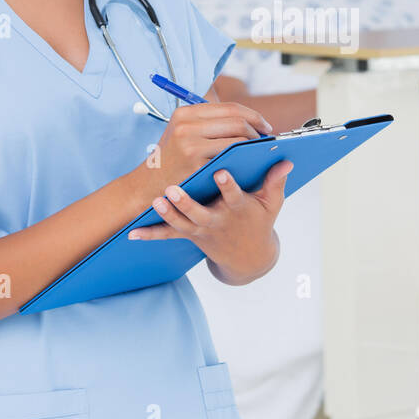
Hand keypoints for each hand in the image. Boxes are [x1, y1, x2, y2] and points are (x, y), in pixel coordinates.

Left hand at [128, 160, 292, 284]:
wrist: (247, 257)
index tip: (220, 171)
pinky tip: (132, 234)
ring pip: (182, 223)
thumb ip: (275, 182)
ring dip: (168, 215)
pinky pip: (168, 236)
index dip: (227, 185)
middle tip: (172, 190)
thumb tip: (286, 161)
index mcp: (238, 208)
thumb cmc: (259, 220)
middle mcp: (218, 220)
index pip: (233, 195)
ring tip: (155, 202)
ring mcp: (201, 229)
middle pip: (200, 212)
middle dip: (187, 203)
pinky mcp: (189, 235)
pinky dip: (150, 235)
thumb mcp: (271, 204)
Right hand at [149, 102, 272, 190]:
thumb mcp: (181, 134)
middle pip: (237, 119)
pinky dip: (245, 156)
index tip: (265, 126)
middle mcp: (187, 123)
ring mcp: (190, 141)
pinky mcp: (195, 159)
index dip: (253, 115)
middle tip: (268, 139)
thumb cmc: (171, 162)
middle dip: (257, 128)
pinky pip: (231, 153)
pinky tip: (250, 162)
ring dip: (254, 143)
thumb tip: (244, 117)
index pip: (229, 107)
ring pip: (237, 135)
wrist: (146, 188)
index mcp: (185, 113)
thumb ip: (207, 123)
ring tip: (261, 150)